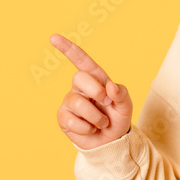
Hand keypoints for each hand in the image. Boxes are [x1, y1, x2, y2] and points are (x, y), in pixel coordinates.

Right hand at [50, 33, 132, 149]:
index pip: (81, 61)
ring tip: (101, 123)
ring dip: (96, 117)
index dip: (68, 49)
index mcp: (95, 79)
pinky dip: (87, 128)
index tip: (53, 37)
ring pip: (77, 103)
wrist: (111, 142)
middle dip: (96, 91)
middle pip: (79, 78)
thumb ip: (121, 94)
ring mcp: (69, 102)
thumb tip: (110, 87)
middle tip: (106, 104)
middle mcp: (79, 88)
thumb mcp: (126, 106)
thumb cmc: (117, 119)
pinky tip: (90, 129)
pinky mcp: (63, 118)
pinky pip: (72, 120)